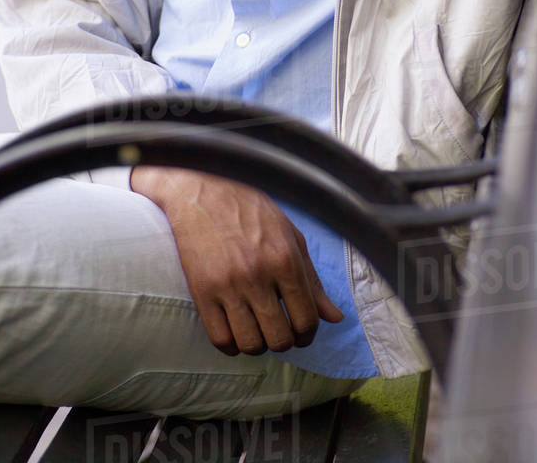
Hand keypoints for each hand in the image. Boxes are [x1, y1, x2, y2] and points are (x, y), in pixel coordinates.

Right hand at [130, 166, 342, 355]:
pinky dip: (231, 345)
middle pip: (280, 339)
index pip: (307, 320)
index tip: (301, 331)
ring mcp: (228, 286)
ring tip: (256, 329)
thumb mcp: (291, 238)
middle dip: (284, 341)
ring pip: (251, 344)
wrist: (205, 191)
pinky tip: (235, 330)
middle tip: (279, 330)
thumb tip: (335, 318)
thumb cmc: (252, 212)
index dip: (307, 334)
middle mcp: (259, 275)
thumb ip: (313, 281)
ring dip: (257, 344)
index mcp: (285, 260)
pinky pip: (220, 340)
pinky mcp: (201, 292)